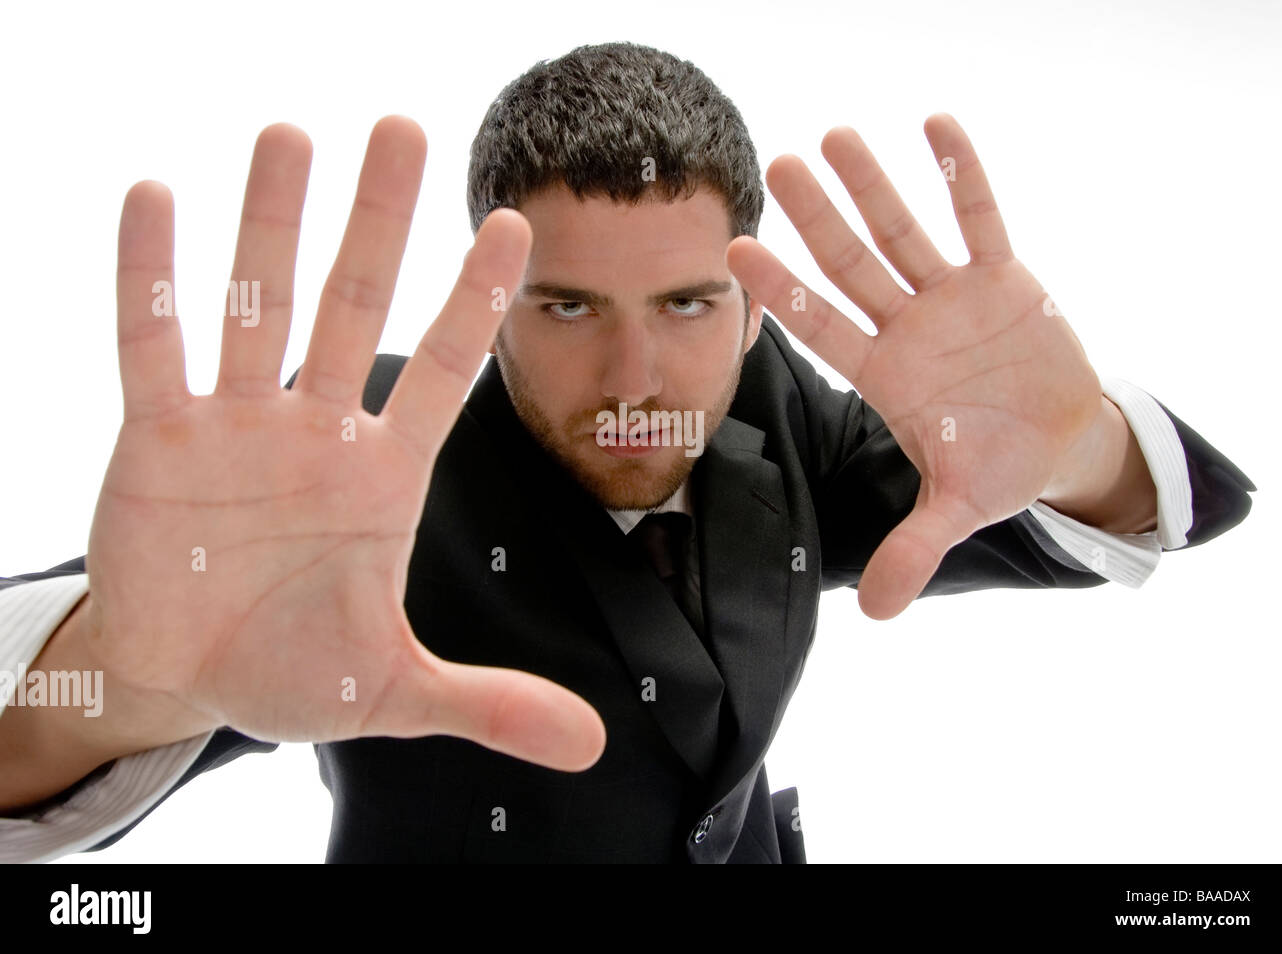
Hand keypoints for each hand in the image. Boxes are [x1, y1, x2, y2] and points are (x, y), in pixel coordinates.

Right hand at [85, 117, 604, 767]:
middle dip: (379, 224)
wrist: (192, 679)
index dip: (478, 303)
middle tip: (402, 129)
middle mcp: (317, 430)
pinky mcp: (158, 436)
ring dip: (272, 224)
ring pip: (260, 306)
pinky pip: (156, 345)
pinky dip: (153, 279)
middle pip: (356, 309)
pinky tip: (158, 198)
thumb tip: (593, 745)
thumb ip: (491, 702)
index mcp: (384, 477)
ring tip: (291, 133)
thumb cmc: (293, 669)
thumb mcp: (396, 692)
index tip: (515, 227)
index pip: (446, 372)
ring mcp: (238, 424)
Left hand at [727, 114, 1104, 620]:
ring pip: (905, 232)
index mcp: (885, 376)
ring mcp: (953, 297)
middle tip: (777, 167)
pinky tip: (937, 125)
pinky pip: (982, 218)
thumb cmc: (996, 469)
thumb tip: (878, 618)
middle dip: (820, 221)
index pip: (823, 328)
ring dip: (876, 186)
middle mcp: (908, 327)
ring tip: (836, 134)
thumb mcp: (958, 509)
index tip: (737, 255)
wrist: (1059, 442)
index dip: (784, 294)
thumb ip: (914, 548)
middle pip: (855, 266)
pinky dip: (964, 176)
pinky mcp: (1006, 277)